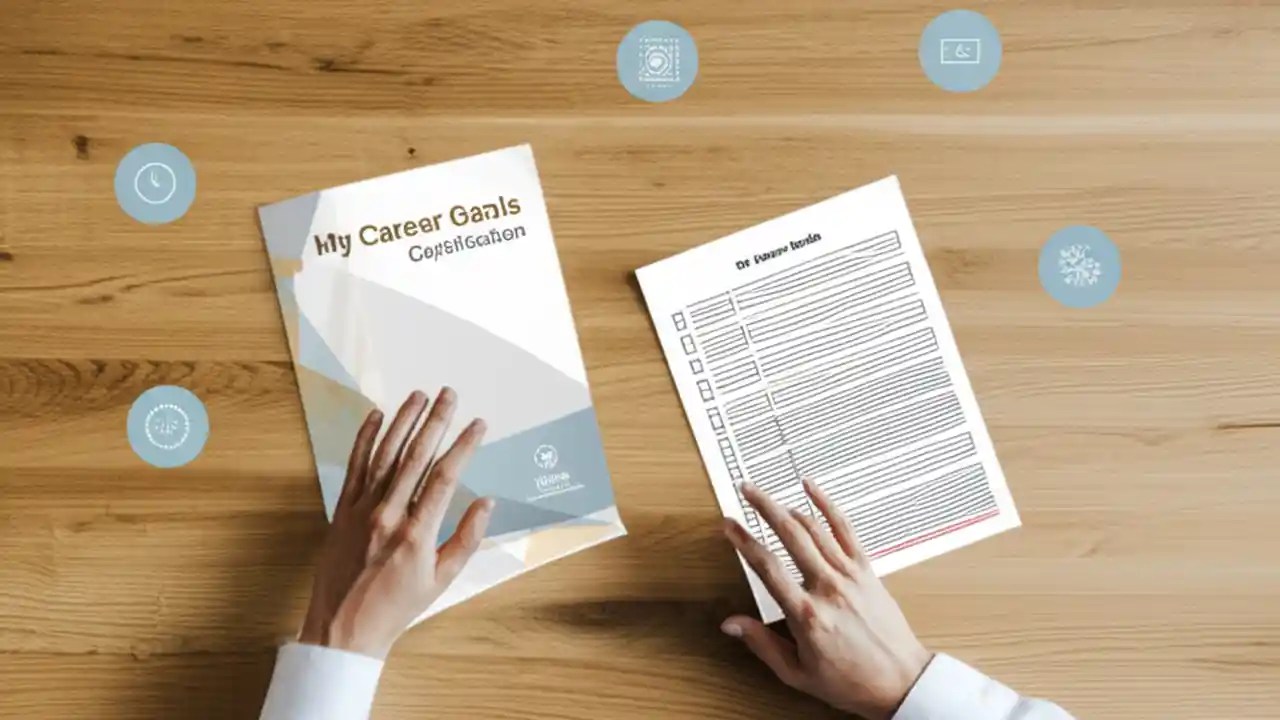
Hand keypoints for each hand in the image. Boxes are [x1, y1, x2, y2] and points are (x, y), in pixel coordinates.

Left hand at [299, 388, 493, 658]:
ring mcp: (361, 510)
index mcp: (417, 533)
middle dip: (436, 421)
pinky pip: (355, 467)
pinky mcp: (342, 511)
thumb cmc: (397, 607)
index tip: (478, 424)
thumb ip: (467, 538)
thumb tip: (487, 502)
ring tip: (418, 395)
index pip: (446, 477)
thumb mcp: (442, 579)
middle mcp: (388, 515)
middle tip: (450, 394)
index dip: (464, 445)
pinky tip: (376, 417)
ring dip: (403, 422)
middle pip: (416, 457)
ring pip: (385, 455)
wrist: (344, 629)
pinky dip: (365, 439)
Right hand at [720, 479, 931, 719]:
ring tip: (767, 494)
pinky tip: (812, 488)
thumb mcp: (797, 674)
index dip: (744, 542)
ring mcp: (850, 575)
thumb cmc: (852, 682)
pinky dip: (827, 505)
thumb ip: (761, 644)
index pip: (767, 567)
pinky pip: (845, 529)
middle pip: (790, 535)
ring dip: (787, 505)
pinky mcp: (866, 570)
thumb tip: (731, 624)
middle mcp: (829, 588)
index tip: (729, 527)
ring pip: (814, 528)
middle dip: (763, 507)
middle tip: (745, 491)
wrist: (901, 681)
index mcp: (807, 615)